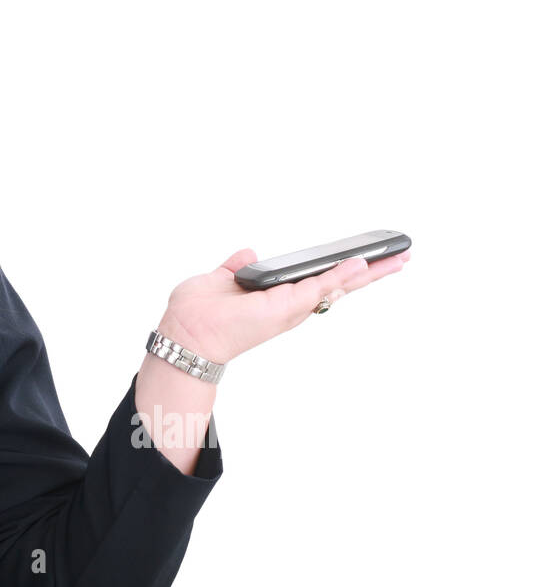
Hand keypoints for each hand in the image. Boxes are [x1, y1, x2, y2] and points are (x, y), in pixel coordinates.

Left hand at [158, 247, 412, 364]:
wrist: (184, 333)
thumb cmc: (197, 313)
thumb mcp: (219, 280)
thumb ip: (236, 267)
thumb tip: (248, 253)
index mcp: (277, 298)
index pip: (318, 281)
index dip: (344, 271)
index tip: (368, 258)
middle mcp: (288, 305)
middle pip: (339, 287)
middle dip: (372, 274)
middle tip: (401, 259)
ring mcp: (289, 308)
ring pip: (338, 288)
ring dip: (369, 273)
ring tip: (397, 259)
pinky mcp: (285, 308)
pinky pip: (319, 288)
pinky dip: (342, 276)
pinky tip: (362, 264)